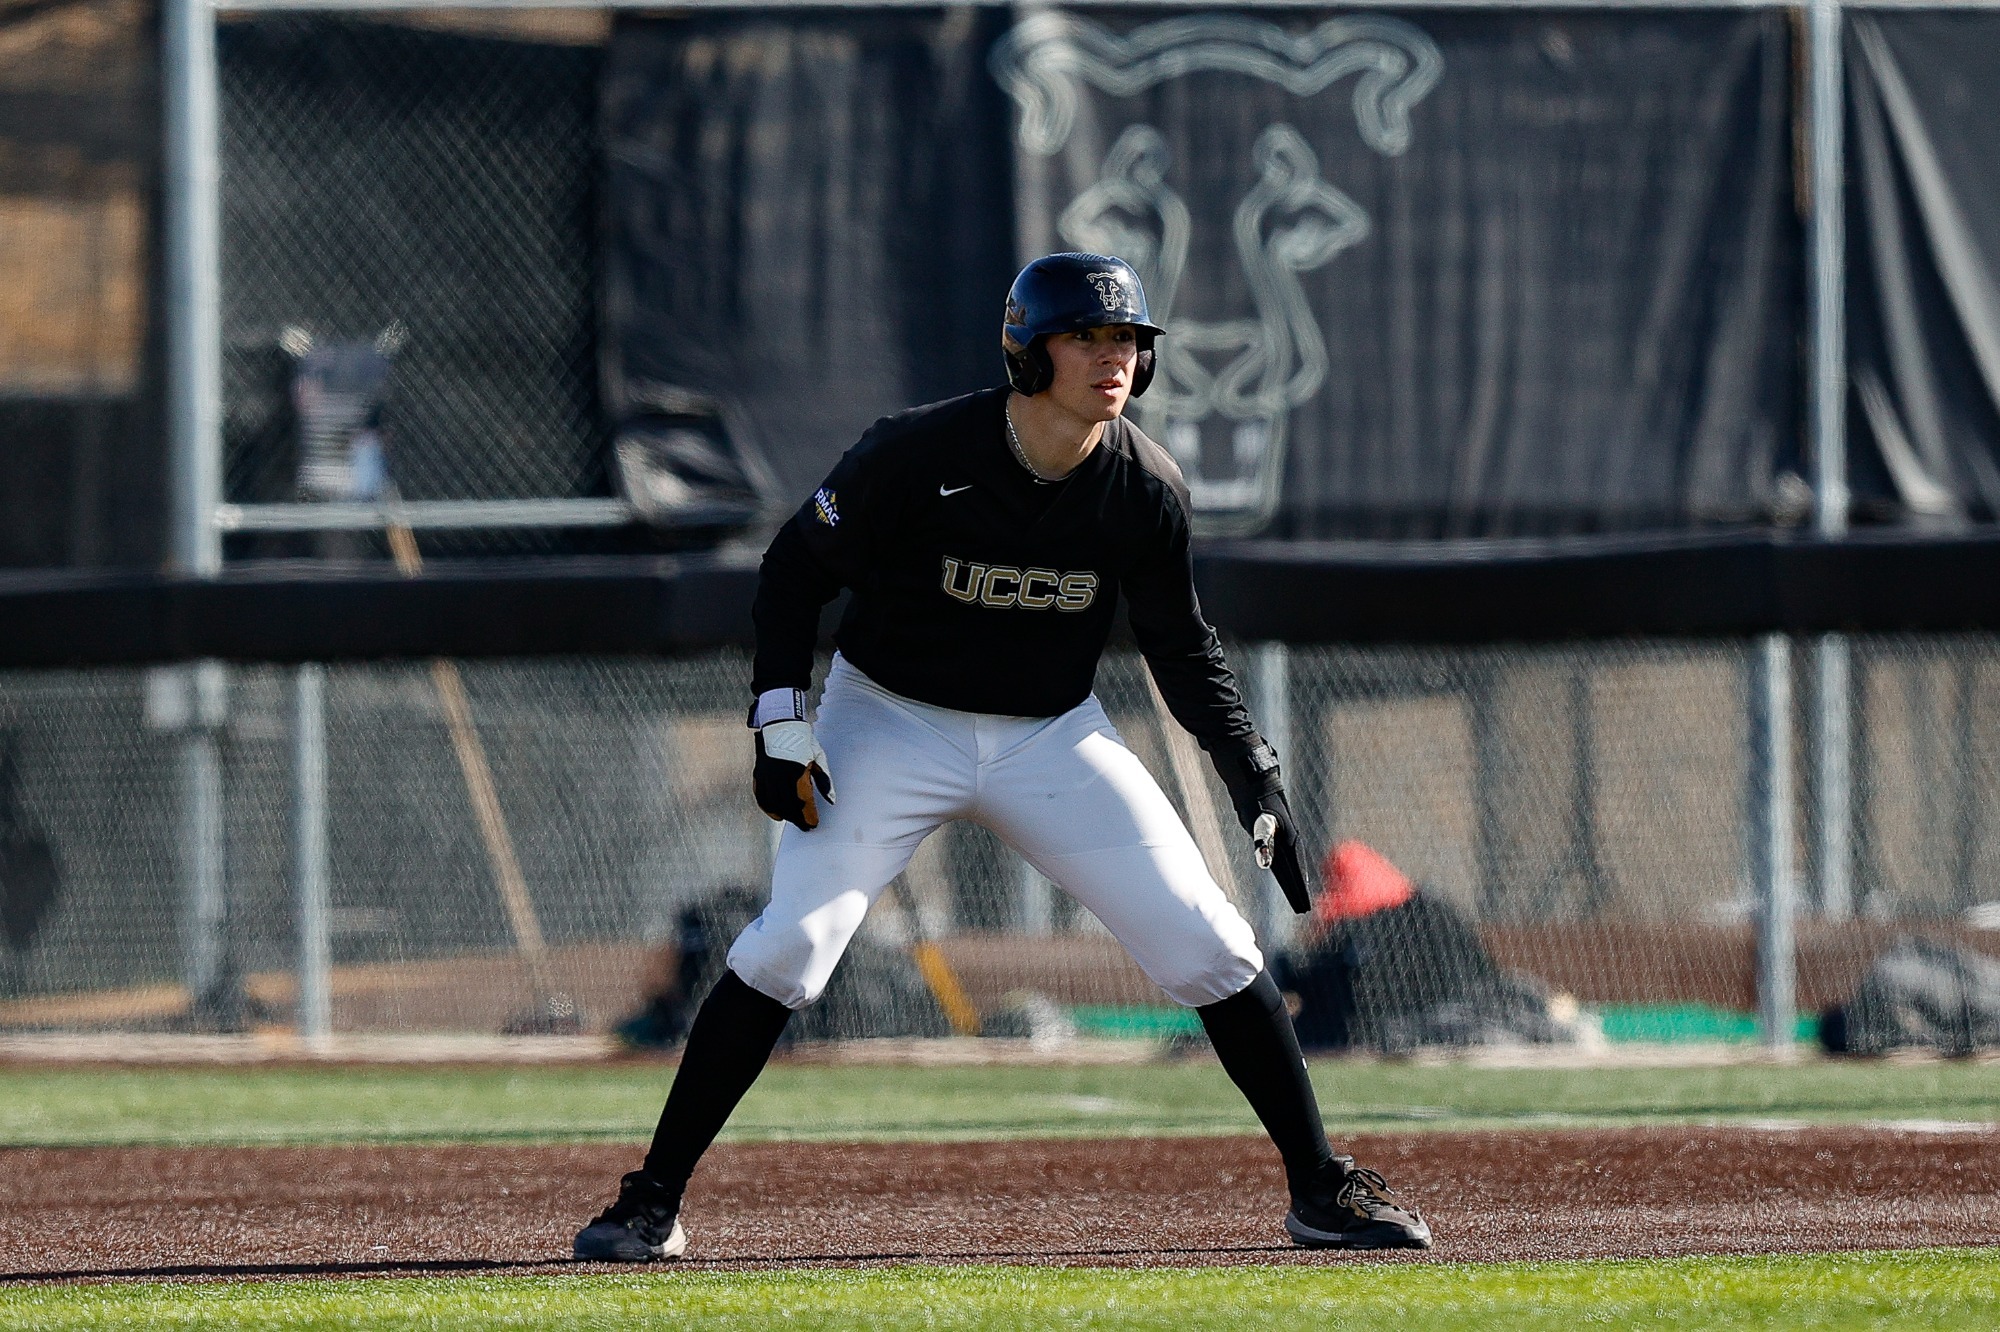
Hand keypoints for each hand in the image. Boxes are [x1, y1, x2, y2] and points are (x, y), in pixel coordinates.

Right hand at [754, 719, 835, 829]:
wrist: (781, 725)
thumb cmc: (803, 741)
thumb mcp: (819, 758)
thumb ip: (824, 781)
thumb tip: (831, 801)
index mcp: (798, 773)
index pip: (804, 803)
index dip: (808, 816)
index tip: (814, 824)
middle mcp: (780, 777)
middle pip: (789, 807)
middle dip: (798, 819)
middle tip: (806, 826)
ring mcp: (767, 776)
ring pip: (775, 804)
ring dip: (785, 815)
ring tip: (794, 820)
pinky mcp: (759, 774)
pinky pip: (761, 797)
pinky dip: (768, 808)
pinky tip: (777, 815)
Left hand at [1214, 741, 1312, 914]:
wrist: (1236, 749)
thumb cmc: (1243, 777)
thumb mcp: (1251, 806)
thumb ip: (1262, 832)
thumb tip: (1266, 858)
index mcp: (1280, 823)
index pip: (1292, 859)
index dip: (1297, 881)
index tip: (1302, 901)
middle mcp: (1280, 821)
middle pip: (1291, 857)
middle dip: (1296, 882)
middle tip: (1302, 906)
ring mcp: (1272, 816)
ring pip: (1283, 849)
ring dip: (1287, 870)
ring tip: (1293, 890)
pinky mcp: (1261, 811)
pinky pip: (1272, 840)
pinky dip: (1275, 854)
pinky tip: (1272, 861)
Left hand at [1241, 786, 1311, 914]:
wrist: (1256, 788)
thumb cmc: (1257, 805)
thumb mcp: (1259, 823)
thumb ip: (1263, 842)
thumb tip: (1265, 863)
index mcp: (1290, 840)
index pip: (1296, 870)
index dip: (1299, 888)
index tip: (1303, 904)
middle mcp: (1291, 841)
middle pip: (1297, 870)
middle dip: (1299, 889)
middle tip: (1303, 908)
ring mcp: (1285, 839)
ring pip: (1293, 865)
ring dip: (1295, 880)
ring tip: (1297, 898)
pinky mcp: (1278, 837)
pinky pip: (1286, 859)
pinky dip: (1288, 871)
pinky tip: (1287, 879)